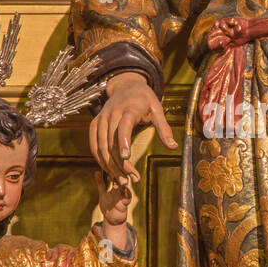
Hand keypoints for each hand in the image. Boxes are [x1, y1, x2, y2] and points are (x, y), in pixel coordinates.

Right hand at [89, 71, 175, 185]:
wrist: (125, 86)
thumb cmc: (144, 100)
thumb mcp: (157, 109)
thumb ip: (164, 128)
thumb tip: (173, 147)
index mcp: (129, 109)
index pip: (124, 126)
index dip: (123, 141)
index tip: (126, 157)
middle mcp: (112, 114)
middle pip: (111, 141)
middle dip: (119, 163)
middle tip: (129, 179)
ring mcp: (101, 119)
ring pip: (101, 146)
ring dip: (109, 165)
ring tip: (121, 180)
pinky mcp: (94, 124)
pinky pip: (94, 145)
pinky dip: (100, 159)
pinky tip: (109, 171)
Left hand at [96, 168, 131, 224]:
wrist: (112, 218)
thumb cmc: (108, 205)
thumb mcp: (103, 193)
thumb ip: (101, 183)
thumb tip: (96, 171)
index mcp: (116, 186)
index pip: (115, 176)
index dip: (113, 170)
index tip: (110, 163)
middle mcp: (121, 190)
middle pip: (122, 181)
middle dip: (119, 177)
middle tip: (115, 171)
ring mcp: (124, 197)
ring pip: (125, 189)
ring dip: (122, 186)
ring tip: (118, 183)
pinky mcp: (125, 204)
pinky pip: (127, 199)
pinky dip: (126, 196)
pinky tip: (124, 193)